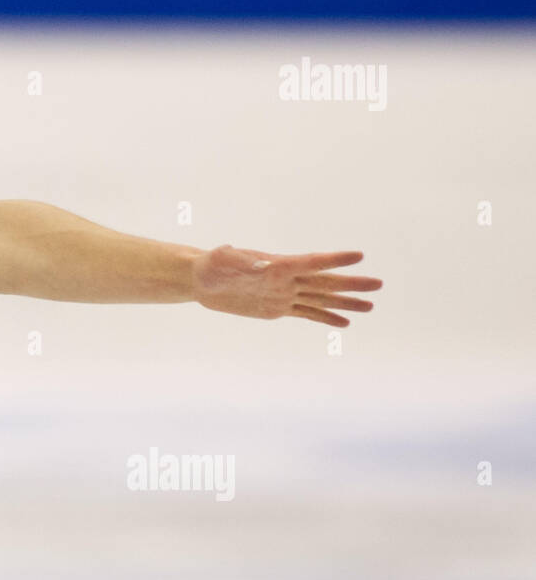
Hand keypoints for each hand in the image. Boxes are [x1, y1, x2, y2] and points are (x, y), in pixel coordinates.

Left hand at [191, 244, 381, 326]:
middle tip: (378, 284)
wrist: (202, 280)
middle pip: (324, 281)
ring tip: (370, 306)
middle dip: (351, 283)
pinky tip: (344, 323)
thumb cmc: (210, 265)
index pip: (310, 262)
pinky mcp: (277, 308)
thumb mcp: (220, 260)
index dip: (333, 260)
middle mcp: (286, 279)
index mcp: (276, 265)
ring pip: (321, 298)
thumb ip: (234, 258)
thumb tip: (249, 257)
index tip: (358, 256)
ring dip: (345, 303)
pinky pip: (306, 313)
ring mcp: (284, 294)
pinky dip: (325, 318)